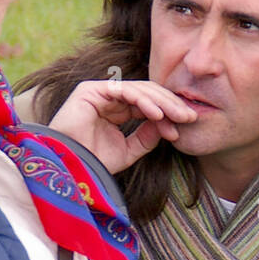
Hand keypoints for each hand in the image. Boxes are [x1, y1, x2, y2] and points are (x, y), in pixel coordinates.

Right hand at [49, 79, 196, 173]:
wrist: (69, 169)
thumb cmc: (92, 162)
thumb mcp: (128, 151)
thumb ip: (146, 137)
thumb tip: (166, 124)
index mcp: (117, 110)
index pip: (148, 104)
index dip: (168, 113)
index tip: (186, 125)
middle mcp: (108, 98)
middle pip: (146, 94)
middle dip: (170, 104)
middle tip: (189, 116)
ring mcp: (99, 92)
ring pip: (139, 90)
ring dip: (161, 103)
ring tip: (177, 116)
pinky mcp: (91, 90)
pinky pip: (124, 91)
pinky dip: (143, 101)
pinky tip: (157, 114)